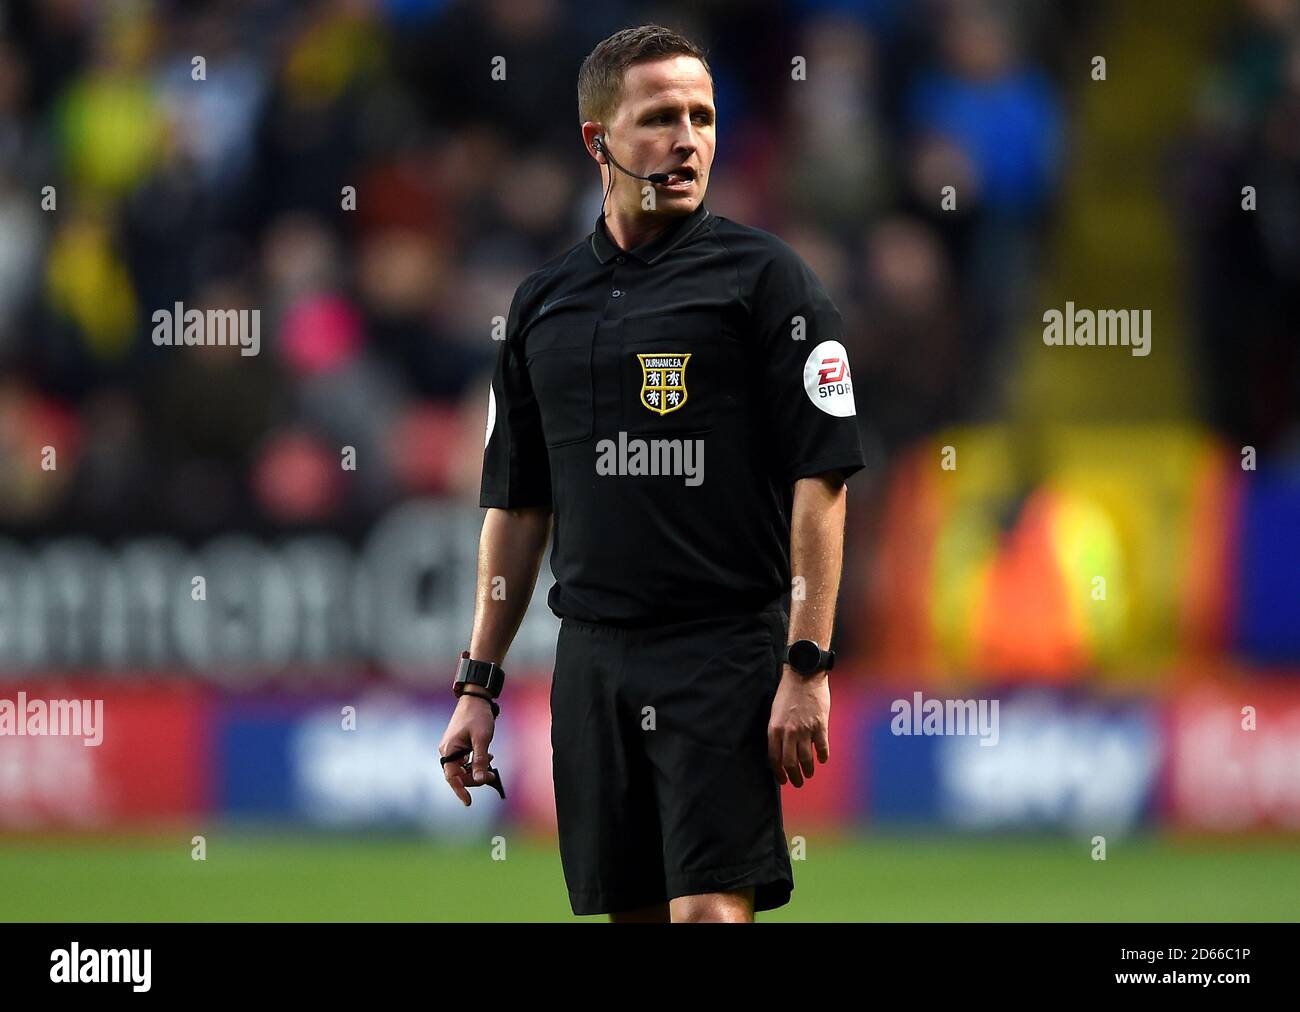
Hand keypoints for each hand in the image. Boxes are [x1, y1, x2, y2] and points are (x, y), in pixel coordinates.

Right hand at [438, 692, 496, 805]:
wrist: (476, 698)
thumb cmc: (478, 716)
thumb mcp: (482, 739)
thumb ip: (480, 760)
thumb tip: (479, 779)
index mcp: (449, 749)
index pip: (452, 777)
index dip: (460, 790)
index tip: (469, 802)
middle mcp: (447, 750)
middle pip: (458, 774)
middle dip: (475, 778)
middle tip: (492, 775)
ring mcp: (452, 747)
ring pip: (463, 768)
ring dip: (476, 770)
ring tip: (492, 765)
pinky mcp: (458, 744)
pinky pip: (465, 760)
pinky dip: (476, 762)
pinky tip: (488, 756)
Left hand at [767, 667, 829, 786]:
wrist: (804, 674)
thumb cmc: (788, 692)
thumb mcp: (775, 712)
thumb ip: (778, 731)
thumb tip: (781, 750)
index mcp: (774, 729)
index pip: (774, 758)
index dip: (778, 773)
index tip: (782, 779)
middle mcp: (788, 732)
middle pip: (790, 763)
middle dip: (794, 777)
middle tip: (797, 782)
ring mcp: (805, 729)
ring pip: (806, 759)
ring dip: (808, 770)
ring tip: (809, 774)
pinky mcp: (820, 725)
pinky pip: (822, 747)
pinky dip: (822, 756)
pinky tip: (822, 759)